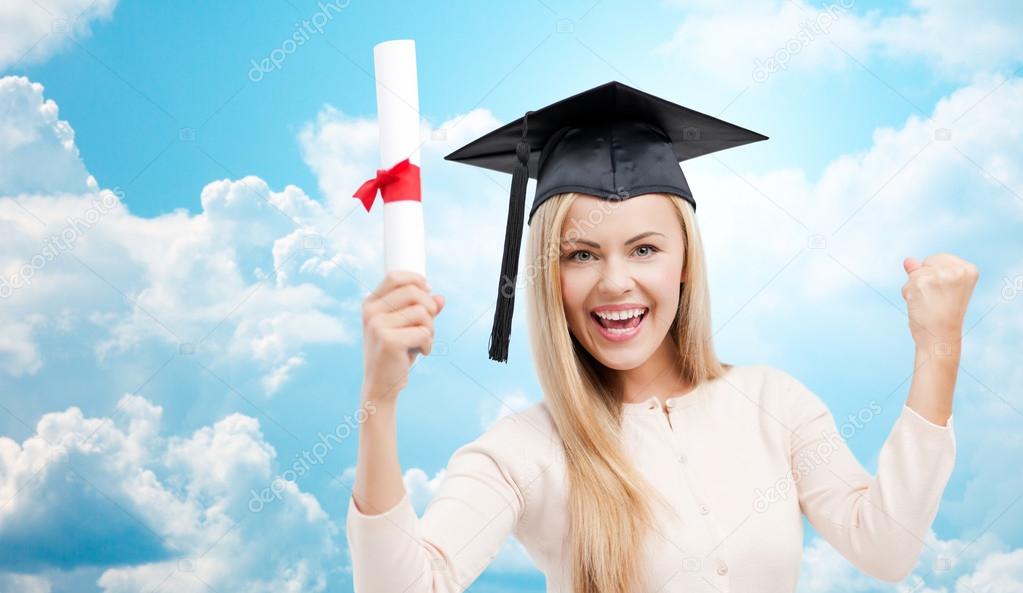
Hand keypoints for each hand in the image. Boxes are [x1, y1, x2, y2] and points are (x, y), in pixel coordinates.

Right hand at [361, 270, 444, 403]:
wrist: (380, 385)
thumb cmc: (394, 353)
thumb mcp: (405, 327)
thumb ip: (422, 310)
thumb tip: (441, 298)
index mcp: (370, 304)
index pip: (395, 277)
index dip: (417, 280)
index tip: (428, 291)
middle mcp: (371, 312)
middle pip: (414, 292)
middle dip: (430, 308)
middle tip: (428, 326)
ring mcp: (377, 325)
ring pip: (423, 312)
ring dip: (430, 329)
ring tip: (422, 342)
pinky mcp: (389, 340)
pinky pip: (424, 332)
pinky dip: (428, 344)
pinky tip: (420, 353)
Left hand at [900, 253, 978, 350]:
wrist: (940, 337)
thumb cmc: (943, 315)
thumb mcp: (943, 289)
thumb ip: (926, 270)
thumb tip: (908, 261)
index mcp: (969, 269)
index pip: (940, 258)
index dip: (936, 276)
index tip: (945, 293)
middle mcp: (957, 270)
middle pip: (927, 261)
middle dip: (925, 278)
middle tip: (936, 299)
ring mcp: (939, 275)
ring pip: (915, 272)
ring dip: (915, 288)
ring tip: (928, 303)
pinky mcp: (922, 282)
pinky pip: (906, 284)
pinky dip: (908, 295)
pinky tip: (920, 306)